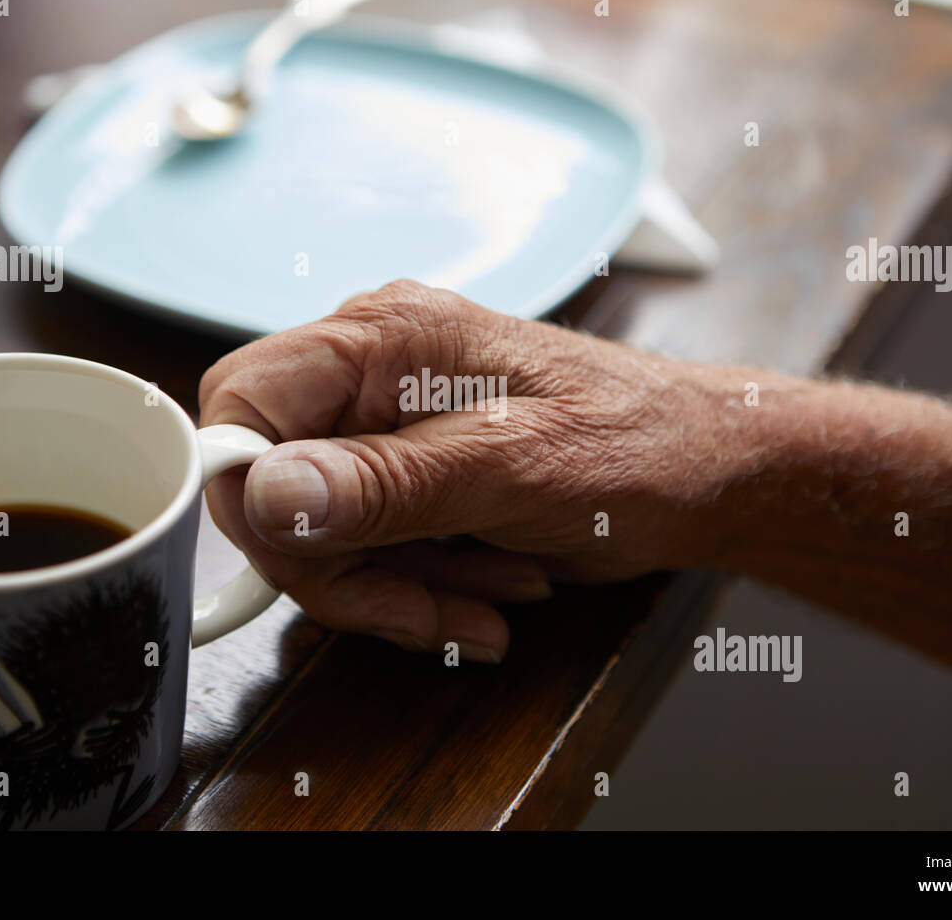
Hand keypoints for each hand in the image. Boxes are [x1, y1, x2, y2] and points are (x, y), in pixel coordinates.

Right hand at [198, 280, 756, 660]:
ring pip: (324, 528)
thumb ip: (384, 482)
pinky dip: (420, 585)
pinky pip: (373, 543)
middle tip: (418, 614)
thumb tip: (264, 493)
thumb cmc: (637, 445)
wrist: (708, 470)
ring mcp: (392, 421)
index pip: (243, 401)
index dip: (246, 489)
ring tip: (485, 600)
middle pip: (277, 481)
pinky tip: (489, 591)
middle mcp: (374, 369)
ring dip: (394, 588)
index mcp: (384, 337)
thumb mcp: (510, 470)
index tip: (299, 559)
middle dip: (341, 567)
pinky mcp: (414, 469)